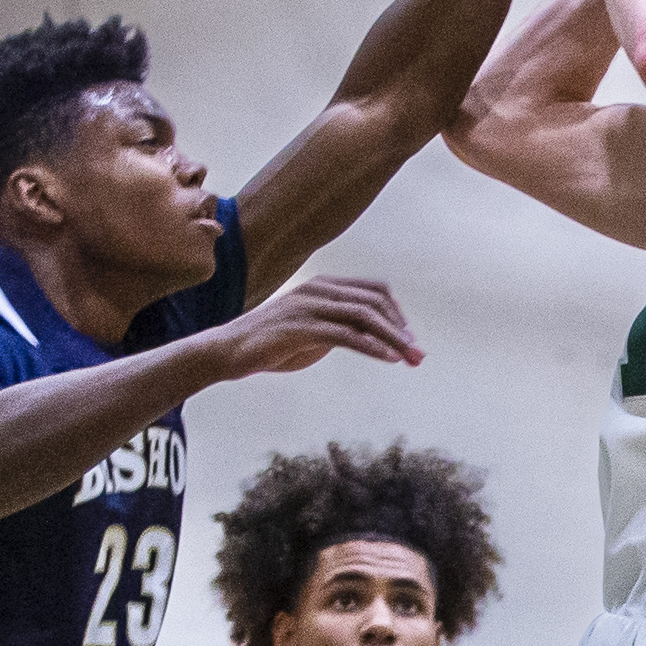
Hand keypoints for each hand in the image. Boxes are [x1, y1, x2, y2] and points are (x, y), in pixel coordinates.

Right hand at [212, 277, 421, 375]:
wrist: (228, 352)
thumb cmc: (270, 344)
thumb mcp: (312, 332)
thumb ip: (338, 328)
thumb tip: (370, 338)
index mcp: (323, 286)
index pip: (374, 290)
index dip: (396, 314)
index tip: (408, 339)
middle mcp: (318, 290)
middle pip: (374, 302)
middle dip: (400, 329)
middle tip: (418, 354)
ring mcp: (308, 306)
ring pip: (364, 316)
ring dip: (392, 339)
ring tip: (410, 358)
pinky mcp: (299, 327)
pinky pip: (345, 334)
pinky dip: (371, 346)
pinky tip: (388, 359)